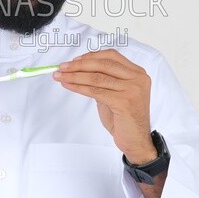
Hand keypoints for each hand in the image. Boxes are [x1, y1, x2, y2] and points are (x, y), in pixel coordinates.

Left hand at [53, 49, 156, 163]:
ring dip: (75, 75)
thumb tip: (78, 69)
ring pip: (97, 77)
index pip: (111, 56)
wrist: (135, 141)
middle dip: (79, 65)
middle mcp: (137, 78)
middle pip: (103, 64)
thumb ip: (103, 80)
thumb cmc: (124, 118)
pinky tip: (69, 85)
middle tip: (62, 67)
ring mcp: (132, 89)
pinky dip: (79, 87)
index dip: (91, 56)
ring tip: (60, 76)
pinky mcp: (124, 101)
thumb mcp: (114, 94)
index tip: (74, 60)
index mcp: (137, 73)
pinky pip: (95, 91)